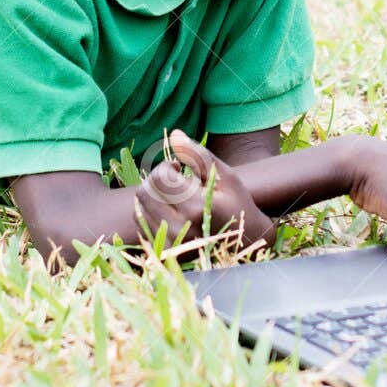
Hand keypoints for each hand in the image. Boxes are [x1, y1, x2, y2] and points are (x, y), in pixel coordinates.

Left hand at [134, 129, 275, 248]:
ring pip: (139, 209)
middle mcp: (180, 229)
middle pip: (145, 192)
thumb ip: (198, 154)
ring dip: (153, 196)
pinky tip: (169, 209)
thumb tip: (174, 134)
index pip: (160, 176)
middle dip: (157, 180)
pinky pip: (142, 225)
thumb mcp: (225, 176)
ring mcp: (171, 245)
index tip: (180, 167)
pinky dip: (151, 213)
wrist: (246, 242)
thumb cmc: (237, 203)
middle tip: (174, 180)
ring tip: (172, 195)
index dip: (167, 165)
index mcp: (197, 207)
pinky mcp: (165, 252)